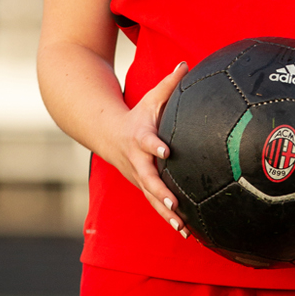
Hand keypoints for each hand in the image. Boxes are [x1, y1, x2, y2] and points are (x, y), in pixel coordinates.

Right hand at [104, 61, 188, 236]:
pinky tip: (186, 232)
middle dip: (160, 192)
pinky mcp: (142, 187)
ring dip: (166, 213)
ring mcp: (138, 176)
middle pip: (148, 179)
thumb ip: (170, 83)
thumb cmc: (137, 116)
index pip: (148, 142)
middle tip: (174, 204)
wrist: (107, 134)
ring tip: (182, 227)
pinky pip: (156, 204)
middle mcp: (137, 161)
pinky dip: (169, 218)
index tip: (166, 151)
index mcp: (140, 138)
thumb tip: (187, 63)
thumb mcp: (151, 98)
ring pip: (151, 197)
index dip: (155, 146)